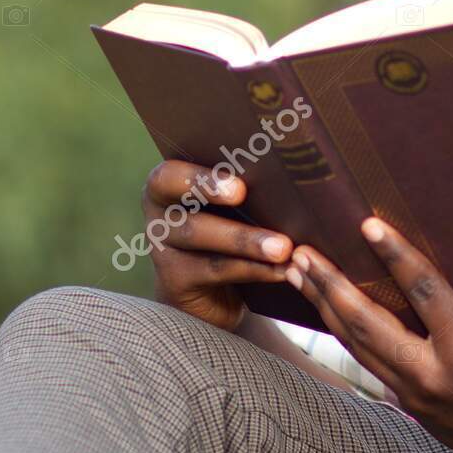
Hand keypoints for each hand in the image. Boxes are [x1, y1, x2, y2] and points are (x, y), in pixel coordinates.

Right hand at [141, 160, 291, 332]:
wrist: (209, 285)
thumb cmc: (229, 221)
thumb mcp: (230, 200)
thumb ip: (245, 180)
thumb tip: (292, 168)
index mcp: (167, 185)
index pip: (169, 176)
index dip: (199, 178)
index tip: (236, 185)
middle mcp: (160, 215)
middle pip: (185, 207)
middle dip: (215, 202)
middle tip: (244, 194)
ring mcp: (163, 251)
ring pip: (200, 239)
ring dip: (245, 241)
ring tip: (283, 247)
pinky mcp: (176, 281)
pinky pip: (216, 271)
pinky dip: (253, 269)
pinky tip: (282, 269)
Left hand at [287, 217, 452, 452]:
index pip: (425, 293)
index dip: (396, 255)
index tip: (368, 224)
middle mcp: (434, 378)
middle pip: (368, 324)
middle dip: (331, 284)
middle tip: (303, 250)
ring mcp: (416, 397)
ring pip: (357, 346)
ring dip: (325, 306)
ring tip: (300, 271)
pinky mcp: (410, 406)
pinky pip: (369, 362)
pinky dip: (344, 330)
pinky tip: (328, 308)